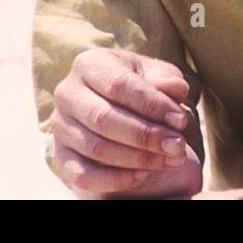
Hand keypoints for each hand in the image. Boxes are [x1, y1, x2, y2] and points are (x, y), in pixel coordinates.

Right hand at [48, 47, 202, 198]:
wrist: (118, 107)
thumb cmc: (141, 87)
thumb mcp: (158, 76)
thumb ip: (167, 80)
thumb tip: (175, 90)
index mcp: (90, 64)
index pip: (119, 84)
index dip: (152, 104)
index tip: (181, 120)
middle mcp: (67, 93)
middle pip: (104, 118)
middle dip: (145, 135)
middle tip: (177, 146)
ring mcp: (60, 126)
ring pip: (95, 147)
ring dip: (137, 158)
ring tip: (169, 160)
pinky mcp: (61, 155)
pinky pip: (82, 174)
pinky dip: (113, 179)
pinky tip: (142, 175)